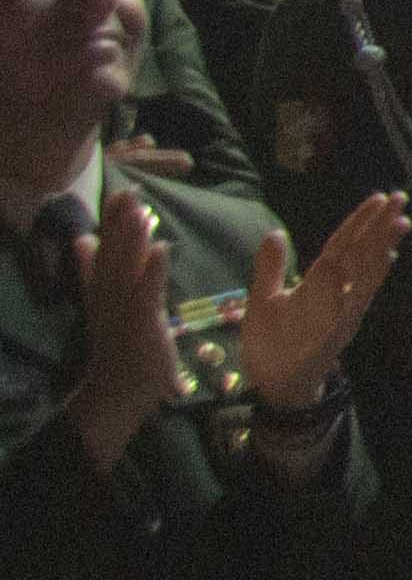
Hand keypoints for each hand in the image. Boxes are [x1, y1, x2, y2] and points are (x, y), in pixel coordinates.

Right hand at [69, 194, 178, 469]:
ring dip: (131, 240)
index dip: (110, 221)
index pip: (104, 249)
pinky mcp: (141, 324)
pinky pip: (146, 294)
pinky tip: (161, 248)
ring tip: (139, 210)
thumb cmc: (117, 344)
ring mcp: (122, 309)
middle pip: (112, 253)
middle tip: (126, 189)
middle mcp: (107, 295)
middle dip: (119, 222)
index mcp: (100, 288)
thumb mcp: (102, 302)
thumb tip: (82, 240)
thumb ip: (92, 270)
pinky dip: (152, 271)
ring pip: (125, 269)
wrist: (118, 390)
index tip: (117, 190)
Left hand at [237, 192, 408, 409]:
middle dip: (379, 225)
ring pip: (364, 272)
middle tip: (401, 197)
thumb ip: (270, 268)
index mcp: (318, 282)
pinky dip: (371, 279)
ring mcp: (340, 310)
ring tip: (401, 222)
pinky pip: (357, 300)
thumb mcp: (263, 300)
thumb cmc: (271, 344)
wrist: (274, 384)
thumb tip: (274, 232)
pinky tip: (385, 260)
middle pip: (359, 252)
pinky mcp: (338, 328)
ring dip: (382, 246)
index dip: (359, 221)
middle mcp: (335, 293)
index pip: (342, 244)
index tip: (380, 197)